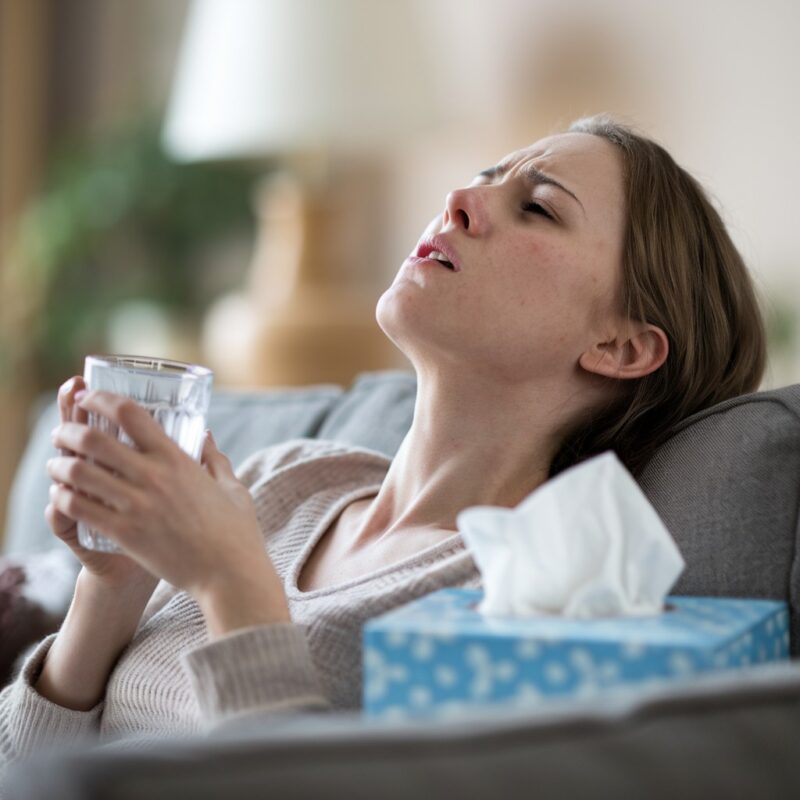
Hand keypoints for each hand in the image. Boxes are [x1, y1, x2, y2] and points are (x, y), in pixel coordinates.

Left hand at [47, 390, 286, 613]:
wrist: (229, 575)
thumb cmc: (236, 532)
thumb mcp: (232, 487)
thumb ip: (215, 459)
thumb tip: (206, 434)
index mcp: (177, 459)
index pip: (130, 413)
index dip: (101, 399)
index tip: (87, 396)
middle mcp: (154, 477)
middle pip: (94, 439)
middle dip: (69, 430)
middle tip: (61, 433)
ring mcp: (137, 506)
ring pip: (80, 473)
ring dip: (60, 465)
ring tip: (56, 465)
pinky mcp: (126, 534)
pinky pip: (80, 509)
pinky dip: (63, 498)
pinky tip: (60, 496)